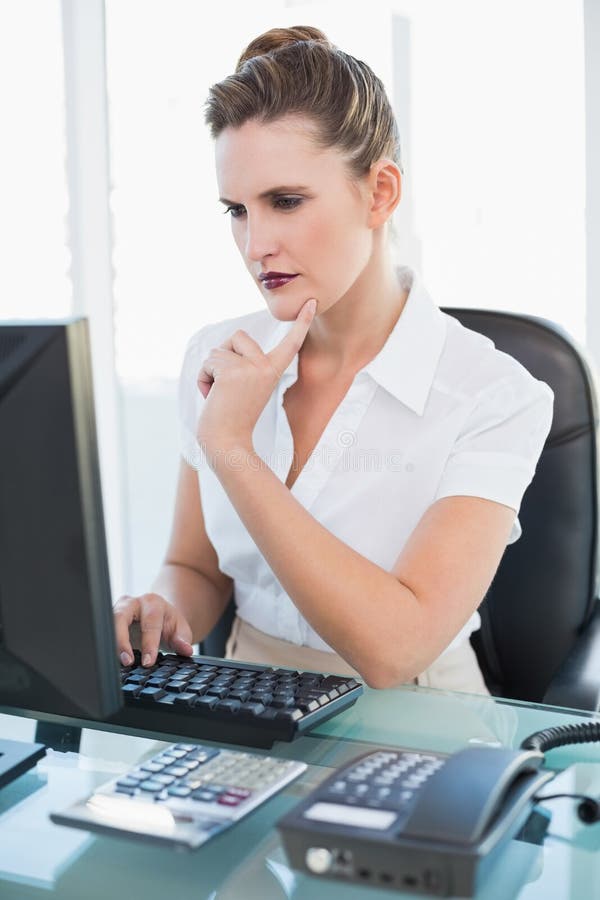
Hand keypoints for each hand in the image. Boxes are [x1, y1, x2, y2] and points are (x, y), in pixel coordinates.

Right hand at [113, 593, 193, 667]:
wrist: (160, 616)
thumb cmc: (169, 624)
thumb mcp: (180, 630)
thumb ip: (182, 640)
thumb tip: (186, 650)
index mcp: (153, 603)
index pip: (149, 622)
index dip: (148, 644)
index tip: (148, 662)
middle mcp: (133, 603)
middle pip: (121, 617)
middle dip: (122, 640)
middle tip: (127, 662)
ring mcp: (119, 609)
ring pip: (109, 622)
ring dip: (111, 643)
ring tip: (117, 662)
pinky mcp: (110, 618)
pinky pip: (105, 630)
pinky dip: (107, 644)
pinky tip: (111, 658)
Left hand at [196, 298, 316, 460]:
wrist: (227, 443)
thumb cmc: (232, 419)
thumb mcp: (244, 387)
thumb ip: (241, 366)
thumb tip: (219, 352)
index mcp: (272, 371)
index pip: (289, 343)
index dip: (301, 322)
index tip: (311, 302)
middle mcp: (265, 366)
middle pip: (237, 336)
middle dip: (223, 355)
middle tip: (226, 386)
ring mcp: (250, 368)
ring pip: (218, 351)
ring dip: (210, 372)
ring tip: (219, 395)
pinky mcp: (232, 372)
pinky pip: (208, 363)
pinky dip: (203, 379)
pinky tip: (212, 396)